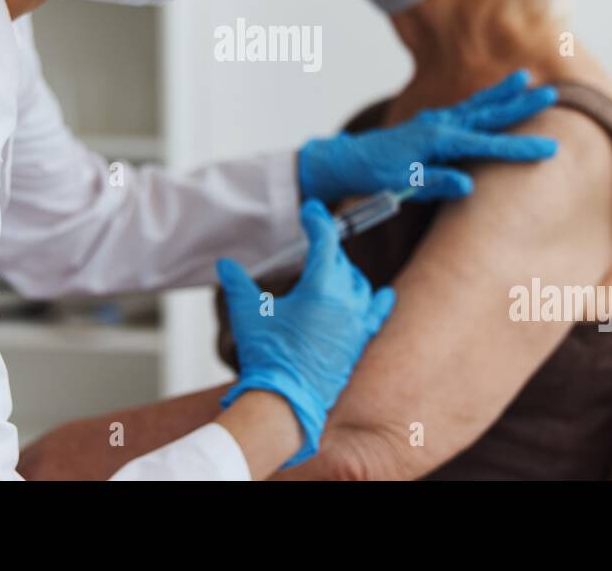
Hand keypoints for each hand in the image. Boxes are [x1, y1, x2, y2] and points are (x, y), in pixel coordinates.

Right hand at [216, 200, 395, 466]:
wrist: (285, 400)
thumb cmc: (267, 355)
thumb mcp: (247, 313)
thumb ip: (238, 283)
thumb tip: (225, 264)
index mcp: (321, 287)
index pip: (325, 241)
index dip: (317, 221)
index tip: (310, 210)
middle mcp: (345, 301)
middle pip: (341, 261)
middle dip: (325, 249)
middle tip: (310, 244)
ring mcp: (355, 322)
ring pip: (358, 284)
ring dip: (344, 272)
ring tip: (327, 271)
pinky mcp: (359, 341)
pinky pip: (375, 313)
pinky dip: (379, 301)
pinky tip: (386, 295)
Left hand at [297, 68, 557, 202]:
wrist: (350, 161)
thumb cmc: (376, 176)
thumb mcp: (404, 185)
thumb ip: (437, 182)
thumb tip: (469, 185)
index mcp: (439, 141)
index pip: (488, 145)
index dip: (520, 147)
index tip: (550, 148)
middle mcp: (440, 125)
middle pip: (488, 114)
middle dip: (520, 105)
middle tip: (552, 93)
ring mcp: (436, 122)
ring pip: (476, 105)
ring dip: (501, 93)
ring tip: (524, 77)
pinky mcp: (431, 124)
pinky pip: (464, 110)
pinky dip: (482, 101)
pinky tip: (493, 96)